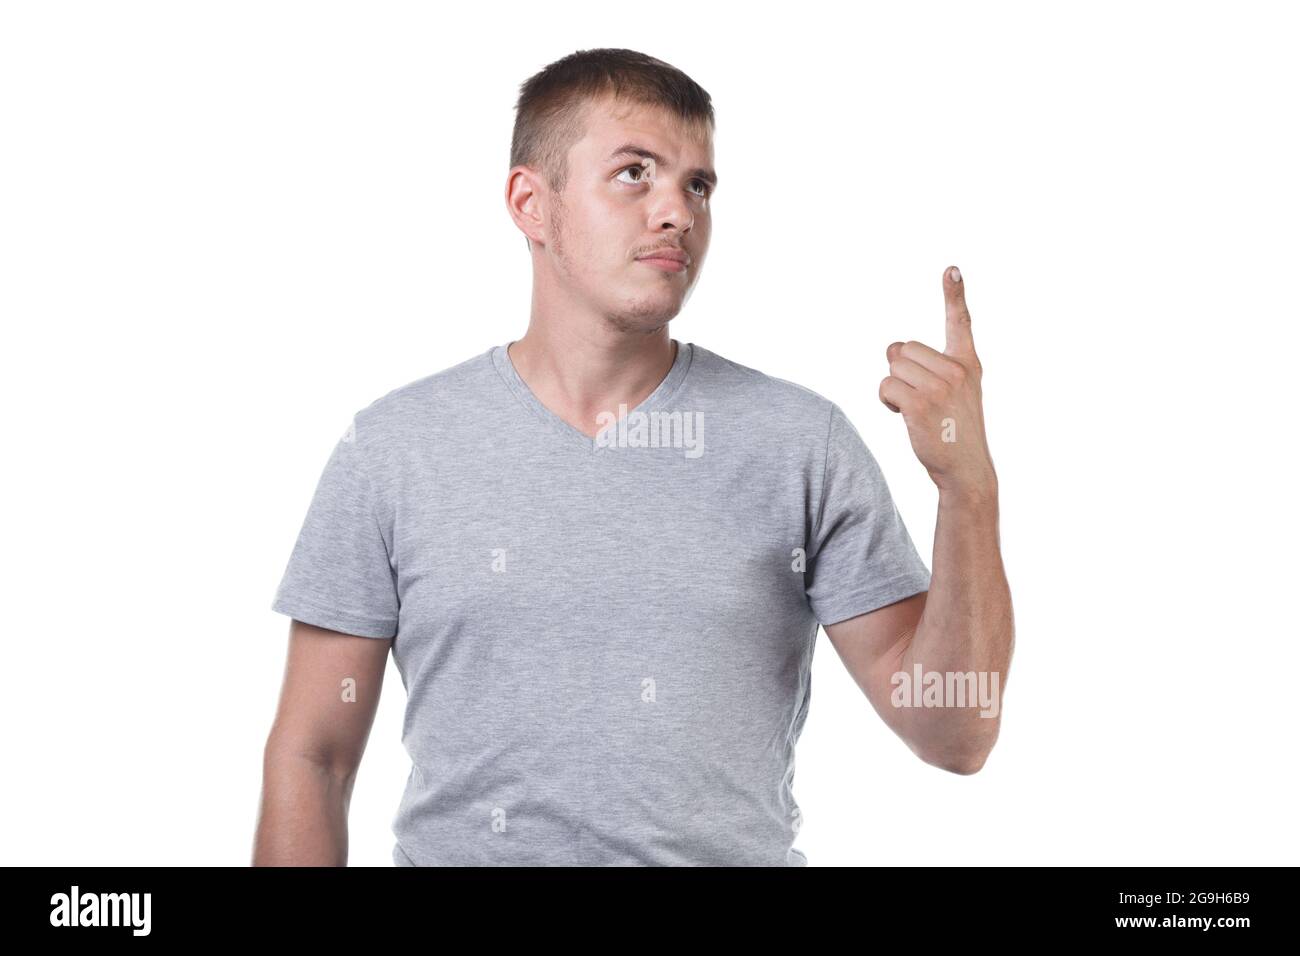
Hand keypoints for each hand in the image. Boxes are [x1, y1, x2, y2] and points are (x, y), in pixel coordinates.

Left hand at [879, 266, 996, 496]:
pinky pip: (886, 386)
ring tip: (915, 409)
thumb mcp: (956, 393)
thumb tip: (892, 348)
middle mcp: (957, 370)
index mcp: (968, 363)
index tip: (952, 269)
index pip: (960, 322)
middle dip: (901, 371)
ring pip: (893, 367)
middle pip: (904, 349)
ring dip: (893, 388)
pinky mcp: (921, 404)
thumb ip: (929, 367)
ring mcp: (940, 386)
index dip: (954, 294)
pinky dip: (887, 401)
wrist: (966, 469)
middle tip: (920, 398)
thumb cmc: (953, 430)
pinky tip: (904, 416)